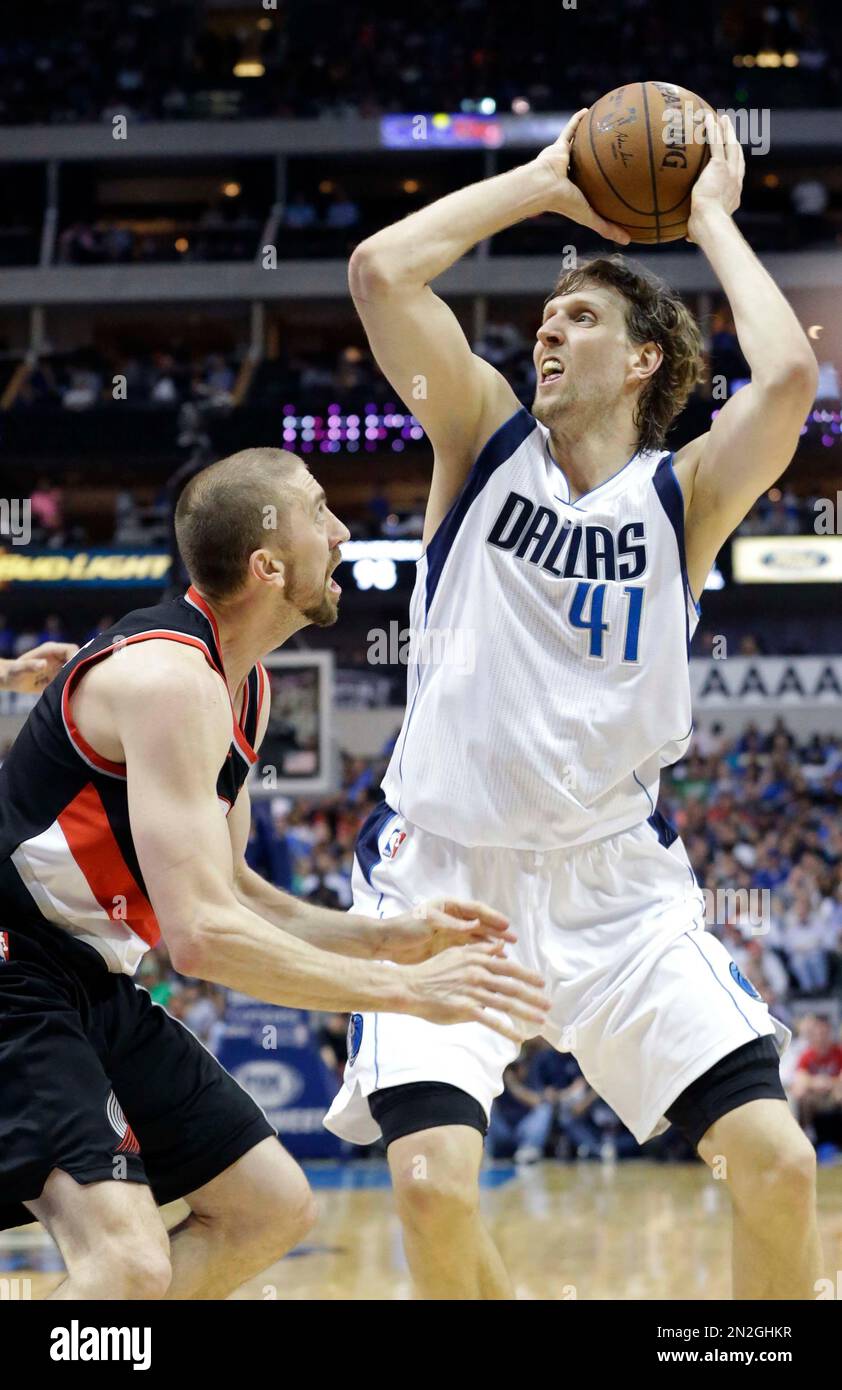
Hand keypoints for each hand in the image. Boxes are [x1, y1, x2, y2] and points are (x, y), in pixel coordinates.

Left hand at [0, 641, 77, 693]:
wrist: (10, 680)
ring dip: (75, 679)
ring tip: (66, 690)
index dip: (76, 658)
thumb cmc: (12, 673)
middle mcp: (57, 656)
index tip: (75, 672)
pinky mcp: (59, 676)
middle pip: (77, 659)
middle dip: (79, 670)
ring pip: (76, 670)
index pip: (71, 649)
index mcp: (49, 650)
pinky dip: (70, 686)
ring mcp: (59, 666)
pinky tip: (63, 693)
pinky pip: (70, 679)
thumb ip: (30, 666)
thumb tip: (44, 664)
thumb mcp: (19, 670)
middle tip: (72, 684)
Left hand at [380, 897, 515, 964]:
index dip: (492, 917)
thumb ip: (453, 924)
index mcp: (449, 906)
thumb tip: (477, 925)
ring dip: (490, 944)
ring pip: (476, 938)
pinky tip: (489, 961)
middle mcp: (453, 918)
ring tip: (506, 953)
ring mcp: (450, 934)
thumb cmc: (405, 927)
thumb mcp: (429, 922)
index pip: (475, 910)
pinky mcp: (446, 949)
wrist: (386, 944)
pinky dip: (479, 955)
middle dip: (497, 931)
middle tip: (514, 939)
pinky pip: (467, 950)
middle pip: (479, 924)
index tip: (507, 924)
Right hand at [403, 942, 549, 1042]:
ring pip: (506, 1003)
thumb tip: (500, 948)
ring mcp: (472, 991)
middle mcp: (478, 973)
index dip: (527, 975)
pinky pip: (491, 1021)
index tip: (542, 982)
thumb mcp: (456, 953)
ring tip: (541, 1020)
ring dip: (526, 1012)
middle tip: (549, 1004)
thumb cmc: (432, 971)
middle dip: (533, 995)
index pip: (509, 967)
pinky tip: (519, 1037)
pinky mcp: (465, 1009)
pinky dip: (507, 1030)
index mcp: (477, 959)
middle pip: (512, 985)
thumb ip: (479, 950)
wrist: (410, 987)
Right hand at [533, 108, 630, 243]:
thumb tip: (629, 241)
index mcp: (577, 190)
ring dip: (589, 137)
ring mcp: (564, 159)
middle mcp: (571, 174)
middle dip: (597, 160)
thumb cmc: (564, 203)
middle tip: (615, 151)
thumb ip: (608, 228)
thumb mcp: (590, 217)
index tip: (615, 181)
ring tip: (604, 127)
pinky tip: (589, 110)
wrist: (543, 187)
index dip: (602, 184)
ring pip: (580, 146)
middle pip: (588, 165)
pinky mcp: (558, 146)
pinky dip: (577, 120)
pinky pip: (570, 129)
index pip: (592, 187)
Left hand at [686, 112, 743, 242]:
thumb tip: (686, 237)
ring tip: (723, 118)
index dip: (734, 166)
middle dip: (734, 141)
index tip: (731, 159)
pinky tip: (709, 118)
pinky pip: (716, 143)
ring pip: (730, 146)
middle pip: (737, 156)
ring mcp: (729, 172)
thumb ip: (695, 229)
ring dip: (727, 131)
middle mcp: (735, 181)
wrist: (710, 223)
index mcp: (733, 196)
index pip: (735, 177)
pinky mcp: (718, 166)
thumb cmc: (704, 232)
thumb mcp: (701, 230)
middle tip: (730, 130)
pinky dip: (713, 130)